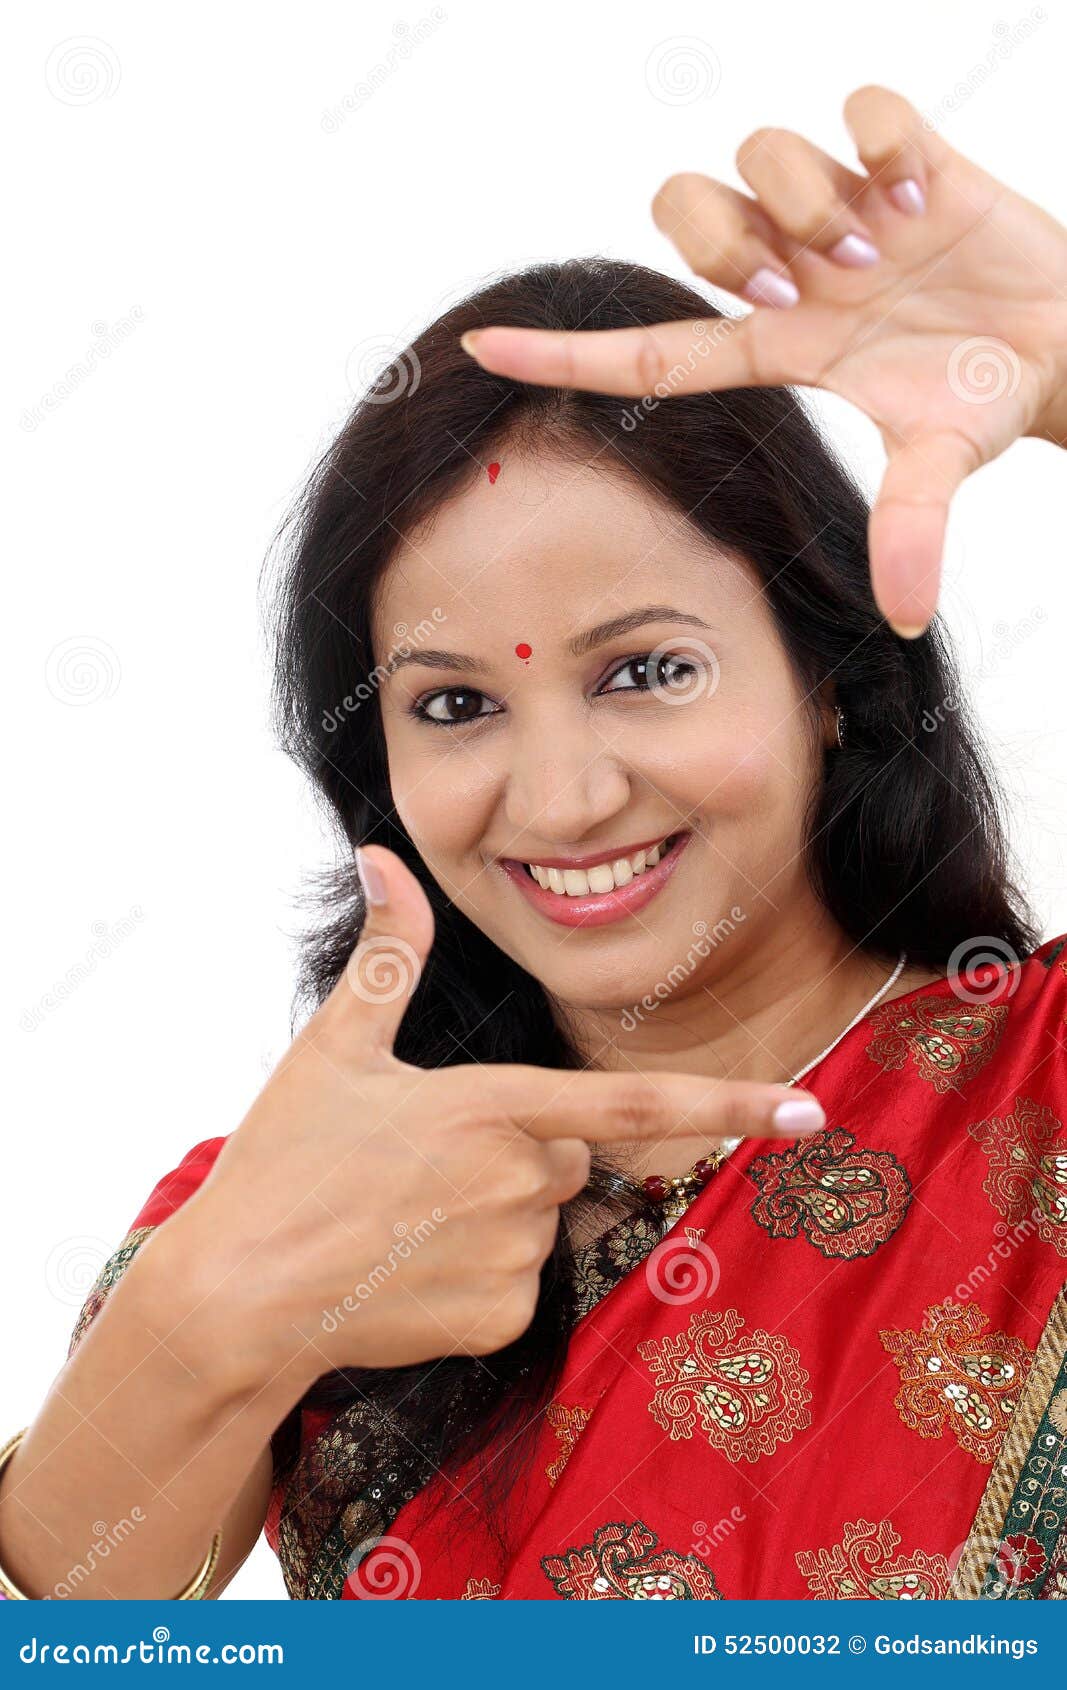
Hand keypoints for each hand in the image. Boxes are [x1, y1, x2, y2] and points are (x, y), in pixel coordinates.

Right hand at [170, 846, 822, 1379]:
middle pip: (563, 1153)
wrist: (237, 1299)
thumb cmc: (283, 1164)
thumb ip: (387, 952)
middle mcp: (521, 1184)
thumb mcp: (333, 1047)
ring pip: (539, 1217)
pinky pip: (514, 1282)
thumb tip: (382, 855)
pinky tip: (406, 1269)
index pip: (637, 1106)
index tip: (808, 1111)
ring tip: (401, 1219)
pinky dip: (473, 1274)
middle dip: (516, 1149)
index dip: (731, 1106)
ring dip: (492, 1211)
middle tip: (419, 1164)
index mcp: (494, 1108)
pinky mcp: (497, 1320)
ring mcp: (513, 1259)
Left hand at [459, 85, 1066, 636]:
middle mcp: (793, 270)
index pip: (652, 348)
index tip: (479, 347)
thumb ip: (914, 528)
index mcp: (781, 347)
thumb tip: (905, 616)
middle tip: (806, 283)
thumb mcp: (943, 461)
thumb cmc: (986, 400)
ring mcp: (843, 207)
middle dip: (725, 239)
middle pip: (686, 211)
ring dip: (810, 197)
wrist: (1063, 342)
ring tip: (883, 247)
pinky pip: (861, 105)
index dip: (567, 352)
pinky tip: (924, 193)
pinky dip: (886, 139)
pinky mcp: (905, 154)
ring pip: (760, 150)